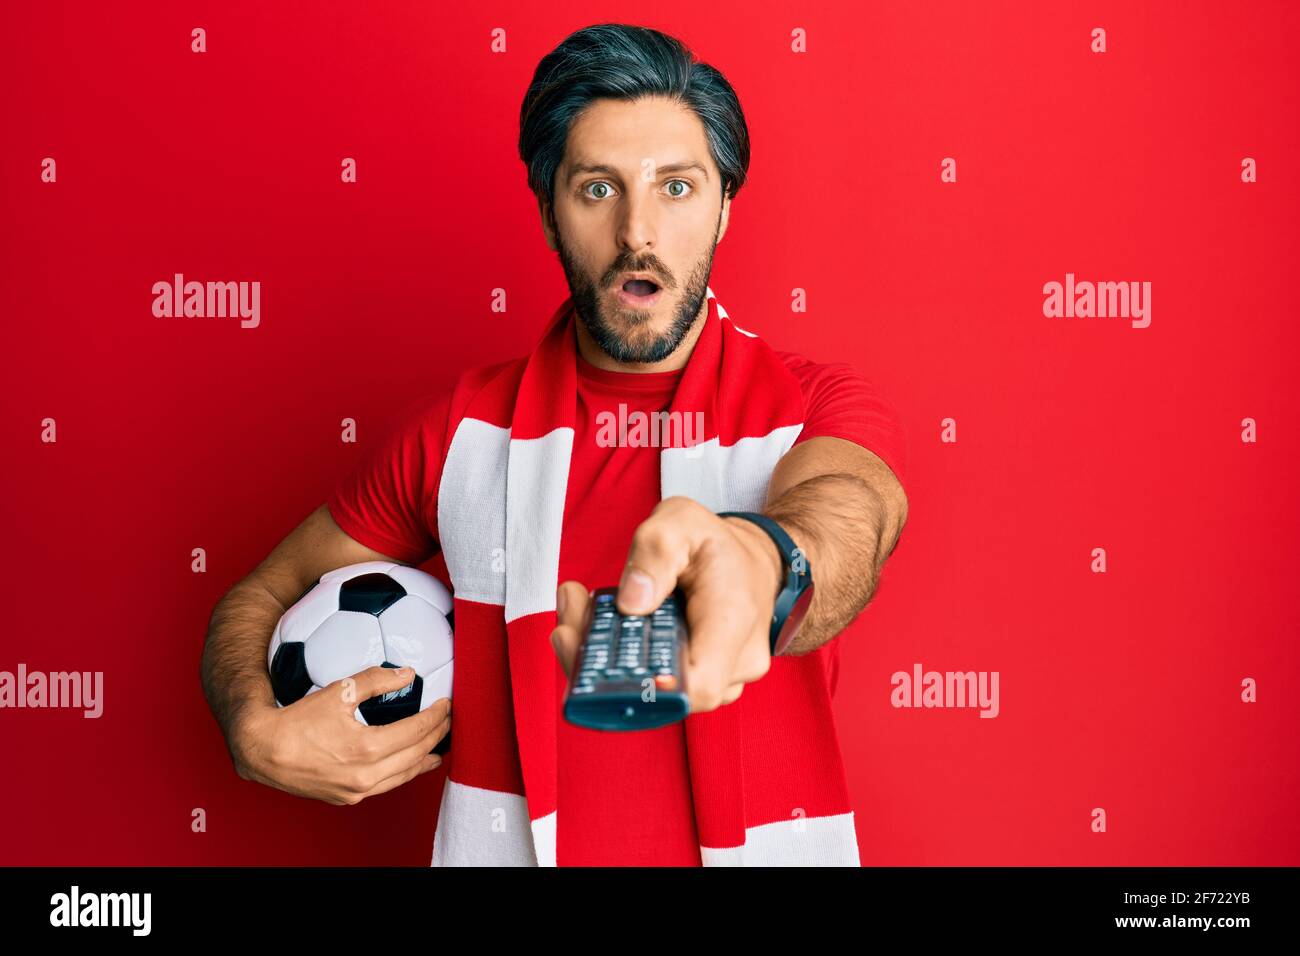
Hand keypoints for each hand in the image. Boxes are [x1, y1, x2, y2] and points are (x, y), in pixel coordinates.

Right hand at [231, 665, 450, 805]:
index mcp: (367, 750)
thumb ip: (376, 680)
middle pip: (417, 755)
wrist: (262, 750)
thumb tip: (408, 673)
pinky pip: (385, 785)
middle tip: (449, 720)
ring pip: (403, 776)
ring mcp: (356, 791)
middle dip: (437, 736)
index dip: (437, 716)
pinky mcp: (346, 798)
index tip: (448, 704)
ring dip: (424, 759)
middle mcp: (365, 777)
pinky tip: (407, 763)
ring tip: (439, 747)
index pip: (417, 731)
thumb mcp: (339, 692)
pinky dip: (402, 772)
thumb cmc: (297, 720)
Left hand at [551, 496, 783, 712]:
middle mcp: (733, 665)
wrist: (748, 562)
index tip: (602, 661)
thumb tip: (630, 602)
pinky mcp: (695, 682)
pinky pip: (654, 684)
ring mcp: (719, 680)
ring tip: (576, 608)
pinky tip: (593, 623)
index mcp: (733, 624)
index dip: (648, 690)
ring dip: (605, 659)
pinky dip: (619, 660)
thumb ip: (655, 553)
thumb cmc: (715, 544)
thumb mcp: (682, 523)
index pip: (697, 687)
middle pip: (663, 693)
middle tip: (569, 614)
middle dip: (603, 663)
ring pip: (654, 692)